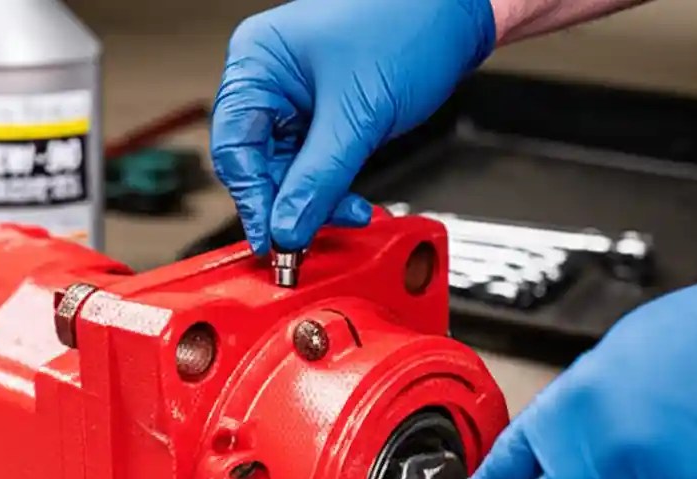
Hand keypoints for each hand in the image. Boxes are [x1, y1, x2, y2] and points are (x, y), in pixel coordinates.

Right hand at [210, 0, 495, 253]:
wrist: (460, 15)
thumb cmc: (410, 24)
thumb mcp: (358, 115)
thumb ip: (319, 178)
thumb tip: (287, 226)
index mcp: (258, 62)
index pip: (236, 147)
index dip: (253, 199)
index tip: (272, 239)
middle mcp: (269, 78)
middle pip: (259, 162)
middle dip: (289, 202)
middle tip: (304, 238)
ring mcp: (295, 96)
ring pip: (288, 169)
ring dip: (315, 199)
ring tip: (345, 213)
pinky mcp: (322, 112)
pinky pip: (313, 162)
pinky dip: (329, 185)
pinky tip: (347, 200)